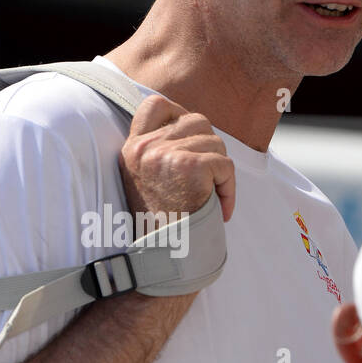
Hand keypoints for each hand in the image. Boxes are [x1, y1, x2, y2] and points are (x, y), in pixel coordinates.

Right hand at [119, 95, 235, 222]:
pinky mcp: (188, 166)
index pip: (155, 104)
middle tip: (205, 180)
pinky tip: (221, 208)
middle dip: (209, 148)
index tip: (190, 142)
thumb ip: (160, 150)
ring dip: (220, 169)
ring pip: (215, 140)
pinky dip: (229, 187)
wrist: (163, 258)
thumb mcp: (147, 179)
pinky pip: (225, 164)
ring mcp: (164, 155)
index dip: (179, 114)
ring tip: (209, 196)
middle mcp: (144, 148)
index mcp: (132, 149)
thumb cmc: (162, 225)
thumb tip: (192, 125)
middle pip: (196, 121)